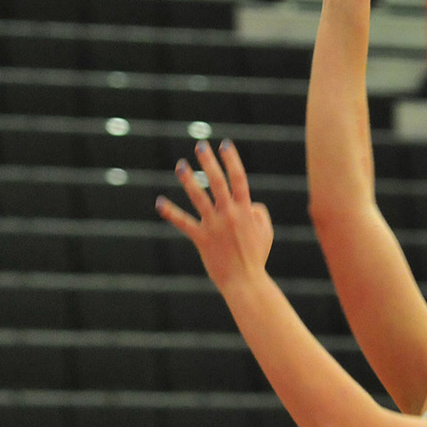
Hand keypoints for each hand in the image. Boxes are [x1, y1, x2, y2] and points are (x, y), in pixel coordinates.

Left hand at [157, 139, 273, 289]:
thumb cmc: (256, 257)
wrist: (245, 282)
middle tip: (200, 145)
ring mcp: (214, 226)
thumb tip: (250, 201)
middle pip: (217, 182)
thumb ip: (259, 213)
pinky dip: (171, 212)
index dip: (232, 160)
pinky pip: (183, 222)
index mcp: (246, 210)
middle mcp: (229, 214)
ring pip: (198, 197)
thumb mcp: (266, 232)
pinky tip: (159, 202)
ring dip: (189, 180)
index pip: (239, 179)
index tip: (225, 144)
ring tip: (180, 166)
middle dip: (209, 162)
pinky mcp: (201, 239)